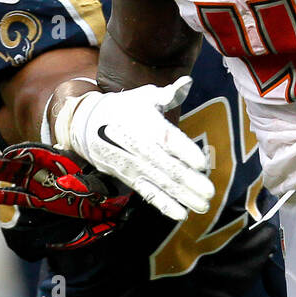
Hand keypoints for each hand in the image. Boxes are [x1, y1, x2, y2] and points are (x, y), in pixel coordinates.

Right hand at [0, 143, 130, 253]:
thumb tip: (68, 184)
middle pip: (23, 164)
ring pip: (19, 177)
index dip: (23, 154)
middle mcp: (51, 170)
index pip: (38, 154)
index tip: (9, 155)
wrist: (116, 199)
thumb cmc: (108, 184)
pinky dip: (7, 195)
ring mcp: (46, 184)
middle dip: (4, 164)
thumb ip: (84, 181)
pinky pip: (23, 196)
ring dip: (1, 175)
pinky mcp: (45, 200)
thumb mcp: (99, 180)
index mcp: (63, 160)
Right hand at [54, 77, 214, 222]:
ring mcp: (135, 165)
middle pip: (169, 167)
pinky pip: (148, 193)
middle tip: (209, 192)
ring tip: (203, 206)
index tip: (203, 163)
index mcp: (148, 126)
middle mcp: (142, 148)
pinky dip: (163, 204)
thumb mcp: (143, 97)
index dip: (185, 152)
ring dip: (183, 197)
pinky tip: (180, 214)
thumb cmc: (123, 108)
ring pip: (162, 184)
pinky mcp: (129, 177)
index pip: (169, 140)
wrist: (86, 125)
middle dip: (190, 182)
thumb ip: (168, 94)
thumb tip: (187, 82)